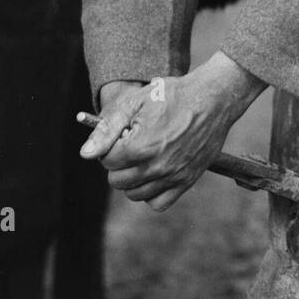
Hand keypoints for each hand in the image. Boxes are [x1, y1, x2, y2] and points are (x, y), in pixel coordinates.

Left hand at [80, 53, 264, 210]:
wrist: (213, 99)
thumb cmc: (173, 96)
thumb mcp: (135, 101)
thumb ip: (107, 128)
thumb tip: (86, 153)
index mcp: (141, 146)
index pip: (107, 161)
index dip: (111, 146)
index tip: (124, 134)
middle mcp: (157, 166)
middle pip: (117, 181)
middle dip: (118, 163)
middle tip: (132, 145)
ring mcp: (174, 175)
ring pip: (135, 194)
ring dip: (132, 179)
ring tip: (142, 158)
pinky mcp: (187, 180)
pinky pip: (159, 203)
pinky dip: (151, 193)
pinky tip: (154, 174)